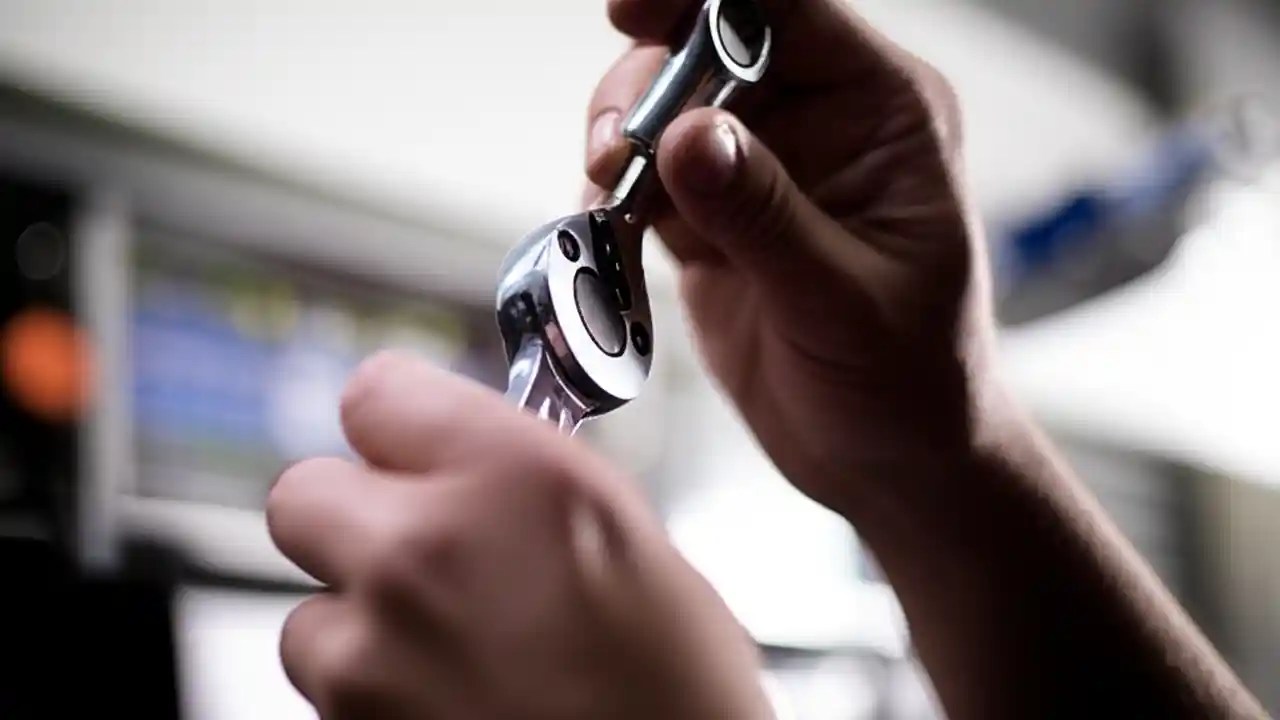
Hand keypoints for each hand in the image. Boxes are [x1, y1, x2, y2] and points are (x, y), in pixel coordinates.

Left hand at [266, 351, 773, 718]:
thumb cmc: (678, 691)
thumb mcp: (629, 538)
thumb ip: (523, 476)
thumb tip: (465, 462)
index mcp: (516, 479)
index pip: (377, 393)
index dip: (396, 423)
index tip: (408, 442)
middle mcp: (427, 550)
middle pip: (306, 491)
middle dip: (353, 516)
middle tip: (414, 545)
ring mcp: (375, 652)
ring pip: (307, 608)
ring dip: (358, 622)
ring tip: (445, 647)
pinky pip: (325, 688)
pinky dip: (367, 692)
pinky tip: (447, 695)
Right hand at [585, 0, 994, 512]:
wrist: (890, 463)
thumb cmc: (909, 383)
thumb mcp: (842, 303)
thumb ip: (764, 217)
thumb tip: (685, 135)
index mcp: (882, 113)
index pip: (789, 10)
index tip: (630, 7)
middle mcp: (820, 125)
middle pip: (706, 48)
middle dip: (646, 88)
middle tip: (617, 154)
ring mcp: (761, 172)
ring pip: (663, 111)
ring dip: (620, 146)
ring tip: (611, 201)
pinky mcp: (714, 221)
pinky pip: (643, 182)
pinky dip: (612, 203)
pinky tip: (611, 239)